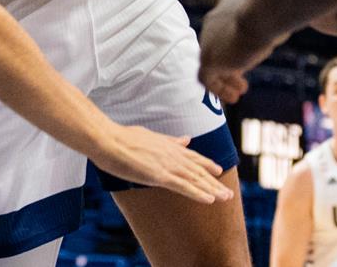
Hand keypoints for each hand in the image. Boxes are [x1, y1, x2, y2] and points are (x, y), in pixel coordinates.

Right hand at [87, 124, 231, 204]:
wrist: (108, 140)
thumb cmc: (122, 138)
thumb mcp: (150, 136)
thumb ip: (169, 140)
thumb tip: (185, 139)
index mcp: (168, 146)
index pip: (192, 157)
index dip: (207, 164)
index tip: (218, 171)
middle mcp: (172, 154)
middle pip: (198, 170)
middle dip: (214, 182)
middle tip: (228, 193)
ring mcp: (167, 165)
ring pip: (195, 179)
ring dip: (211, 189)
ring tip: (225, 198)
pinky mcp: (159, 175)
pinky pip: (183, 186)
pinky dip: (198, 193)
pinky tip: (209, 200)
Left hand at [199, 0, 274, 103]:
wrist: (262, 15)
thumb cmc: (273, 13)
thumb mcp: (270, 18)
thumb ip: (266, 23)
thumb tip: (284, 28)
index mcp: (226, 8)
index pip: (224, 30)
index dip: (234, 45)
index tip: (248, 57)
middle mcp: (213, 23)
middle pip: (215, 47)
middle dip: (229, 63)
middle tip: (242, 77)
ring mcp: (208, 42)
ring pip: (210, 63)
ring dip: (224, 78)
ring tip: (239, 91)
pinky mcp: (208, 60)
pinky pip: (206, 78)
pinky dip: (218, 89)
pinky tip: (233, 98)